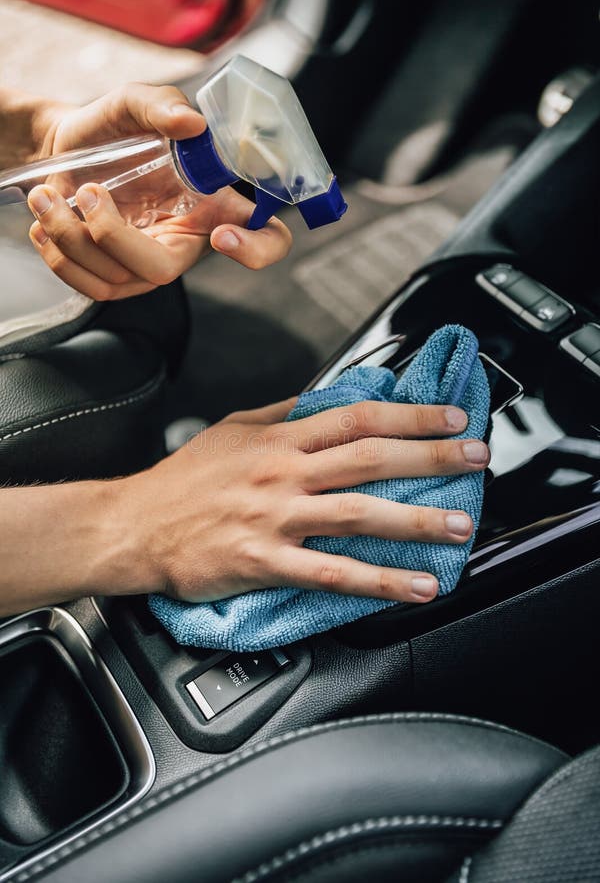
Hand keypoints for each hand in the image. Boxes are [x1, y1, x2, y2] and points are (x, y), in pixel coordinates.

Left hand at [25, 84, 291, 299]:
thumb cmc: (112, 130)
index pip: (267, 240)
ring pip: (116, 280)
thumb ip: (163, 105)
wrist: (61, 151)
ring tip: (48, 195)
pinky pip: (88, 287)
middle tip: (87, 192)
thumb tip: (191, 123)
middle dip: (113, 236)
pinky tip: (45, 222)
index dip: (257, 249)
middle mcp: (183, 242)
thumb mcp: (135, 103)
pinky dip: (57, 254)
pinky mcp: (112, 280)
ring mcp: (146, 267)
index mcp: (211, 205)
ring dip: (69, 235)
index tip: (222, 234)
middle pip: (164, 271)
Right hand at [113, 400, 489, 604]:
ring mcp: (275, 517)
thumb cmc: (183, 480)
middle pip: (370, 458)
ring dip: (417, 519)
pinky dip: (378, 579)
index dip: (409, 413)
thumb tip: (324, 401)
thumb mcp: (232, 430)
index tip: (450, 415)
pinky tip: (414, 584)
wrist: (135, 526)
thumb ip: (282, 415)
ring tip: (460, 526)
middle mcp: (283, 473)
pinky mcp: (265, 561)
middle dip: (431, 456)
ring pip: (359, 513)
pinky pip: (332, 571)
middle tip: (476, 458)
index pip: (357, 416)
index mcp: (279, 439)